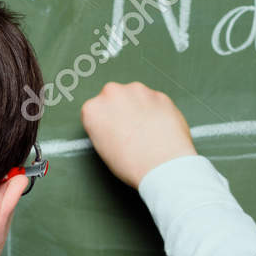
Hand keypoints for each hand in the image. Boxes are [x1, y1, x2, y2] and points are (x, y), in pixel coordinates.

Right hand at [80, 81, 197, 188]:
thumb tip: (112, 123)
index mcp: (93, 109)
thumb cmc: (132, 163)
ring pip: (135, 96)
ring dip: (139, 108)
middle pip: (114, 97)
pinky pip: (154, 100)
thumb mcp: (103, 148)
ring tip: (144, 130)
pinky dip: (155, 110)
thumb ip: (103, 128)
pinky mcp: (159, 93)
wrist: (162, 165)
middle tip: (127, 129)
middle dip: (121, 109)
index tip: (110, 129)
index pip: (95, 110)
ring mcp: (138, 91)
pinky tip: (157, 127)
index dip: (104, 121)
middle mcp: (113, 94)